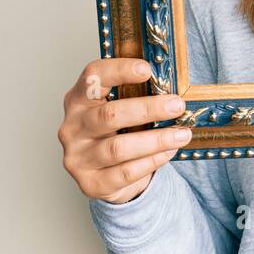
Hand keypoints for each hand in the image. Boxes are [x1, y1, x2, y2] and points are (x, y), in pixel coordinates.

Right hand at [58, 58, 192, 203]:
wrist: (107, 175)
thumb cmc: (118, 132)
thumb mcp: (121, 107)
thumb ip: (136, 94)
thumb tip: (172, 88)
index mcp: (78, 99)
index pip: (93, 77)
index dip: (119, 70)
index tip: (147, 70)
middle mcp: (72, 127)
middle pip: (109, 115)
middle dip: (148, 109)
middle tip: (177, 105)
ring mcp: (77, 157)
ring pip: (118, 148)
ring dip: (156, 140)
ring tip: (182, 134)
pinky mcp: (90, 183)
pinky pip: (125, 172)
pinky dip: (152, 161)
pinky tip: (168, 152)